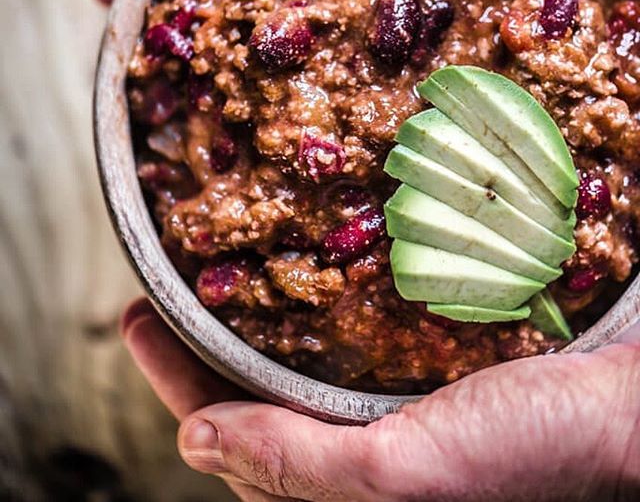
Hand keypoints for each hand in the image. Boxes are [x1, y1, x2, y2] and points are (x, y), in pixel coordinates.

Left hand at [122, 298, 639, 500]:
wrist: (622, 412)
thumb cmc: (535, 454)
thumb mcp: (407, 474)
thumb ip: (301, 464)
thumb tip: (198, 440)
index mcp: (345, 495)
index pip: (225, 439)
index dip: (170, 383)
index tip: (132, 321)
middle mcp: (358, 462)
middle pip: (249, 409)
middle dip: (195, 357)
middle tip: (154, 300)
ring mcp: (387, 422)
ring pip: (290, 383)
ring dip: (246, 338)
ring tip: (213, 291)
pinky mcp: (418, 388)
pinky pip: (340, 361)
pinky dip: (307, 329)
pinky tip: (301, 294)